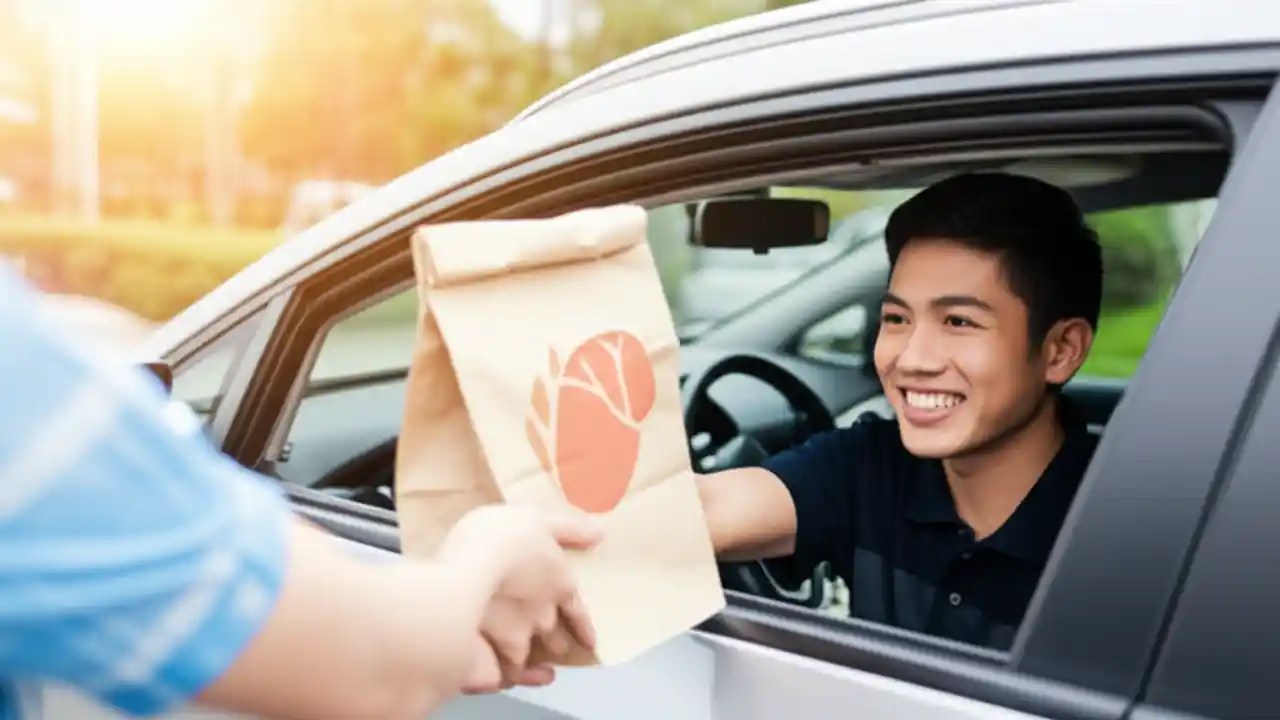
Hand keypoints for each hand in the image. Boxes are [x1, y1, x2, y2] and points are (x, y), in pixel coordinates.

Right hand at [436, 505, 603, 691]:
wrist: (472, 562)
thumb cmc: (504, 533)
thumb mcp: (540, 519)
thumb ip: (570, 529)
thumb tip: (600, 532)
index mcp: (560, 583)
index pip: (578, 613)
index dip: (583, 628)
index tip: (589, 642)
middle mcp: (545, 614)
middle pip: (555, 638)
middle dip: (555, 644)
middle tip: (554, 649)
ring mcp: (520, 633)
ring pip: (529, 656)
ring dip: (529, 663)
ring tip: (525, 667)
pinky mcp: (493, 645)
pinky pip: (504, 669)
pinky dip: (504, 674)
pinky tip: (499, 676)